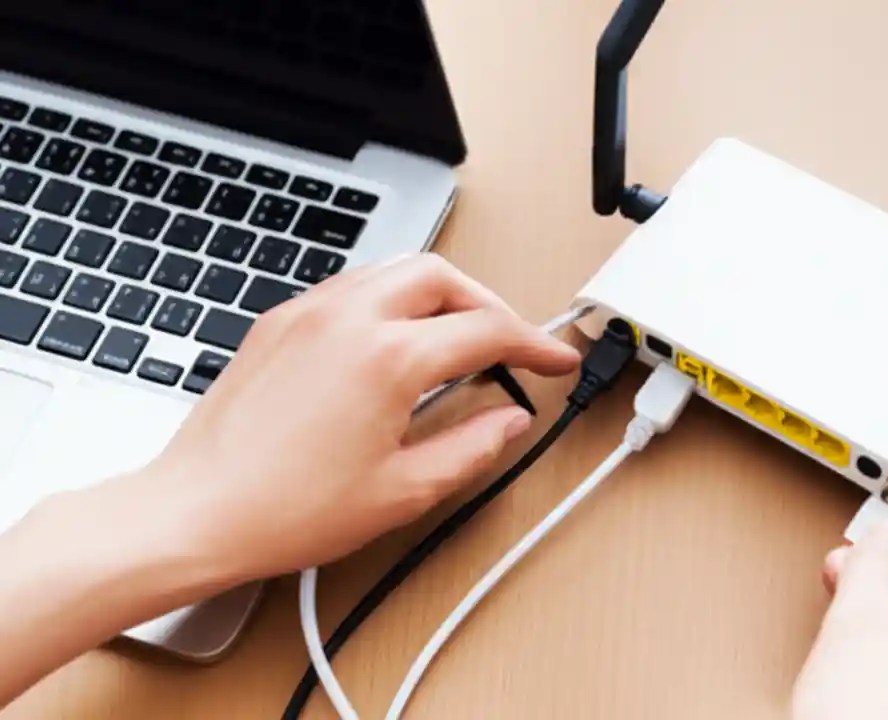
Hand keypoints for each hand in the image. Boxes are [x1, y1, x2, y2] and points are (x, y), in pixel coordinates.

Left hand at [124, 254, 579, 584]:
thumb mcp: (403, 491)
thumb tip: (509, 421)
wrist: (196, 512)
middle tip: (508, 344)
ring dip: (438, 295)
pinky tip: (394, 342)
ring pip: (395, 270)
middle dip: (488, 303)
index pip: (486, 331)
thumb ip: (472, 447)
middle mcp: (348, 317)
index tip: (554, 359)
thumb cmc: (285, 509)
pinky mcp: (278, 323)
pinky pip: (351, 288)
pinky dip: (390, 301)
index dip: (534, 345)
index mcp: (388, 357)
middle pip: (443, 276)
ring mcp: (308, 313)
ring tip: (455, 339)